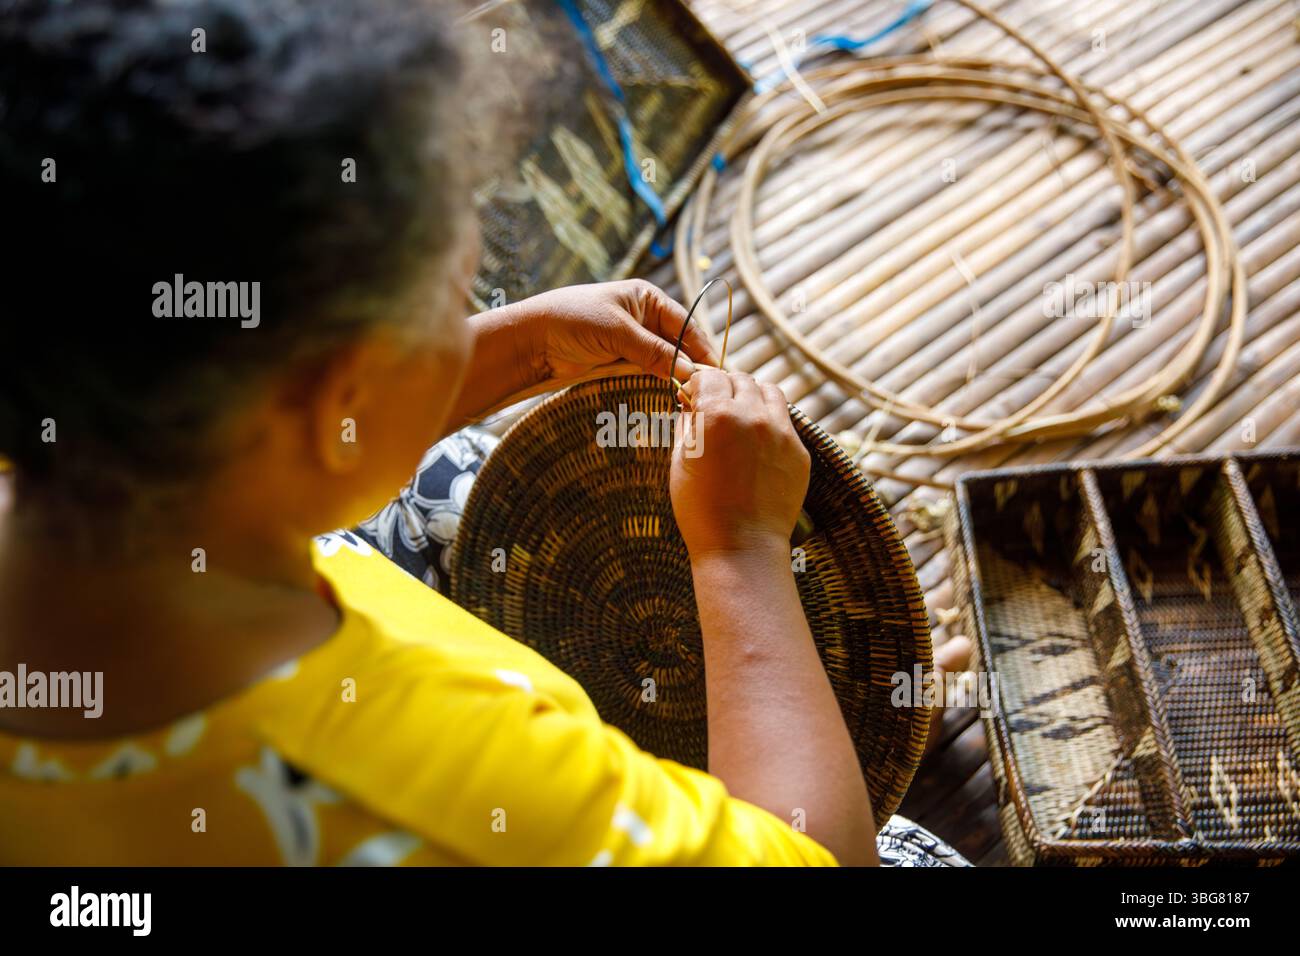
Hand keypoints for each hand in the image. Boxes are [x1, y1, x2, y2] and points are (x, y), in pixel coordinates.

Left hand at [514, 279, 717, 383]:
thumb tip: (689, 372)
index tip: (718, 373)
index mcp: (647, 298)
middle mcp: (644, 317)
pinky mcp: (620, 360)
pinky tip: (672, 395)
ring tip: (696, 396)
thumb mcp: (618, 333)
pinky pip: (648, 372)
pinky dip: (660, 383)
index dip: (702, 348)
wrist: (531, 340)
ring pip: (665, 361)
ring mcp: (632, 340)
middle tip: (710, 391)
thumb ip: (654, 352)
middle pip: (679, 344)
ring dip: (677, 377)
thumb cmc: (571, 320)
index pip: (686, 324)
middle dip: (692, 365)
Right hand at [669, 369, 809, 555]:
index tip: (693, 397)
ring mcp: (781, 433)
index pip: (710, 376)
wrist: (741, 547)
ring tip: (740, 418)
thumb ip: (686, 423)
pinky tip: (756, 444)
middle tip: (714, 408)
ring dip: (752, 397)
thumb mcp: (681, 461)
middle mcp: (753, 416)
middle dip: (724, 388)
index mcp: (717, 416)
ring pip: (769, 391)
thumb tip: (689, 402)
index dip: (697, 386)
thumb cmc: (701, 509)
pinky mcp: (799, 451)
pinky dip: (769, 422)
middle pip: (741, 379)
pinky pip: (785, 421)